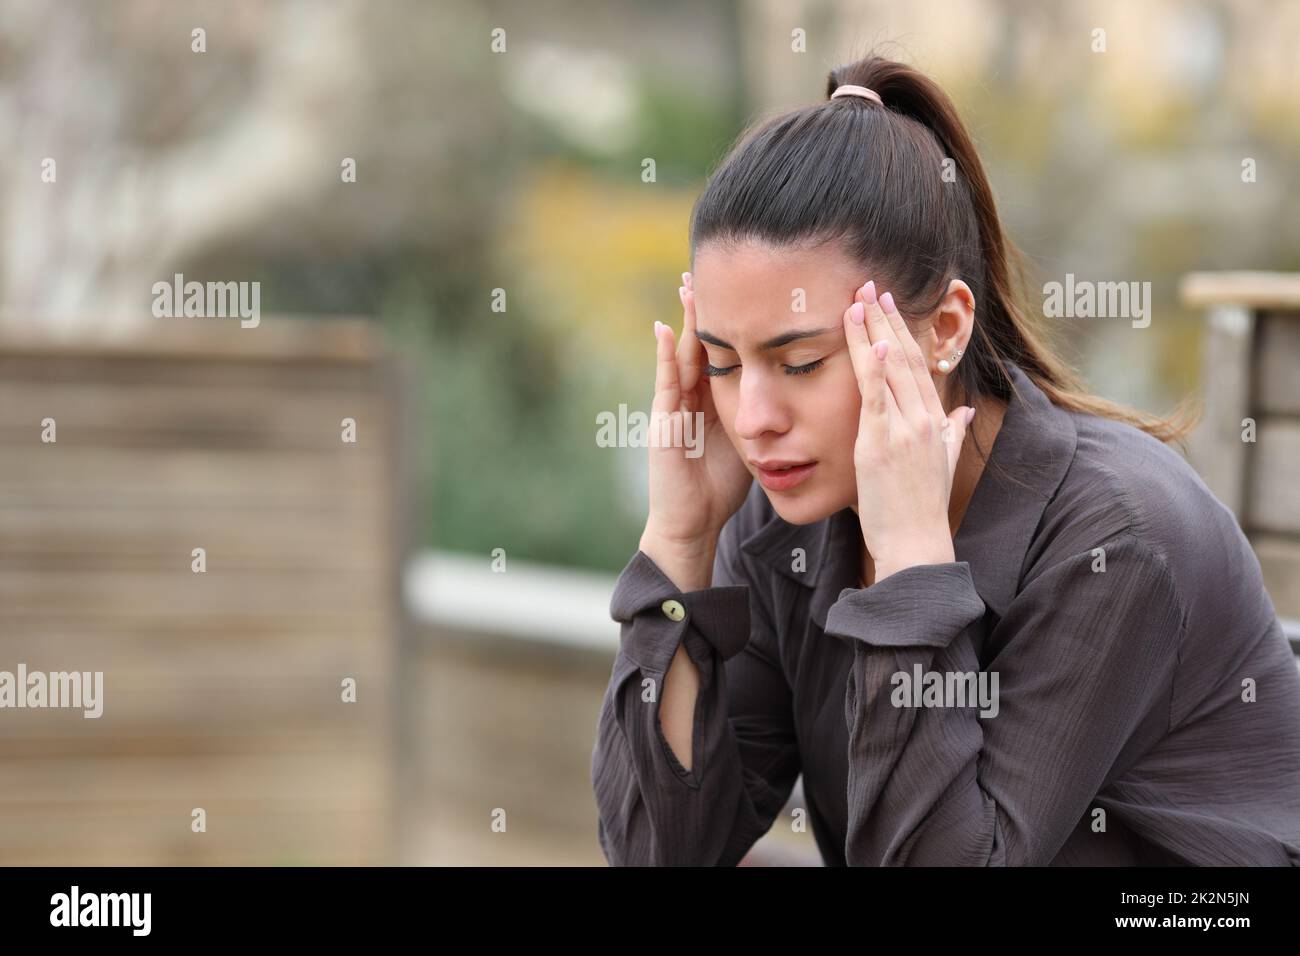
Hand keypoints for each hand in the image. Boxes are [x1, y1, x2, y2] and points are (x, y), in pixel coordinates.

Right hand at [642, 272, 751, 551]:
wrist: (690, 524)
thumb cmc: (720, 490)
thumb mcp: (749, 444)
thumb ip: (763, 420)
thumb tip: (799, 402)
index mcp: (711, 402)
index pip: (720, 353)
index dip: (728, 324)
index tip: (741, 292)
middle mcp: (689, 399)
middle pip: (698, 346)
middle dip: (703, 312)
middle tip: (705, 272)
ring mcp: (673, 409)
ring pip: (680, 356)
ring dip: (684, 322)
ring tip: (687, 288)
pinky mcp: (663, 423)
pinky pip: (664, 384)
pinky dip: (664, 357)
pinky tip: (666, 330)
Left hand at [842, 280, 974, 581]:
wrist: (917, 544)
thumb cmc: (921, 510)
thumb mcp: (943, 464)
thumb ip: (953, 433)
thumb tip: (967, 411)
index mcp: (935, 420)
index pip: (918, 365)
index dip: (902, 332)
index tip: (887, 305)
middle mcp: (924, 419)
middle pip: (903, 357)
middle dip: (885, 319)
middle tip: (869, 286)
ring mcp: (904, 430)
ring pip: (889, 370)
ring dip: (871, 332)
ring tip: (858, 300)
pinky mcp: (881, 444)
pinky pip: (876, 399)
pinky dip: (872, 369)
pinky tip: (866, 342)